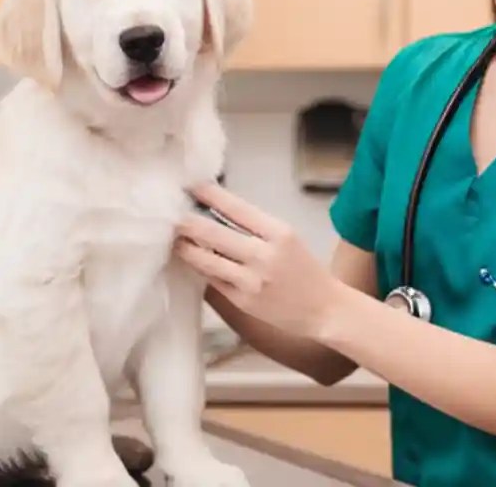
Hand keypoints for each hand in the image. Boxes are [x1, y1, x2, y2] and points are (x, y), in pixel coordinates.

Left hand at [175, 182, 344, 339]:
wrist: (325, 310)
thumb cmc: (305, 270)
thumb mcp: (287, 239)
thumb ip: (256, 227)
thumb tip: (217, 212)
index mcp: (278, 233)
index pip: (237, 208)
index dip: (210, 195)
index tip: (191, 186)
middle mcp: (264, 255)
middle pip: (214, 233)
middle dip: (188, 222)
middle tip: (170, 214)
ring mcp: (251, 281)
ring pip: (207, 260)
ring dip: (186, 247)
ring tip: (173, 238)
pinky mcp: (242, 301)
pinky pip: (213, 281)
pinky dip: (200, 268)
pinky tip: (190, 260)